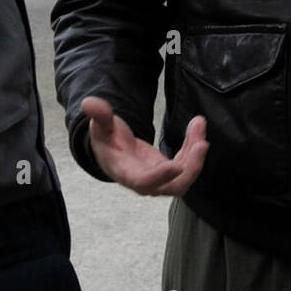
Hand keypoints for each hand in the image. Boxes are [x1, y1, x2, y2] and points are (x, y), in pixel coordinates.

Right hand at [81, 96, 207, 196]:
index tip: (177, 166)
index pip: (144, 182)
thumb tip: (88, 103)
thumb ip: (99, 116)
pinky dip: (193, 147)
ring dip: (196, 155)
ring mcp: (160, 179)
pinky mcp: (169, 171)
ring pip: (184, 177)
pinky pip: (187, 164)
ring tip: (198, 124)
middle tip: (202, 144)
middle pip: (173, 187)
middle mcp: (146, 182)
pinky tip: (196, 127)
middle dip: (191, 168)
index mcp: (126, 173)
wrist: (114, 153)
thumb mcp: (100, 126)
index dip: (160, 176)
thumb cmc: (106, 141)